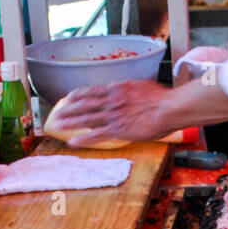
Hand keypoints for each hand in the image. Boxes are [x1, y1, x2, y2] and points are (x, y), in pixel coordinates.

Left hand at [51, 80, 178, 146]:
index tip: (70, 95)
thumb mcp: (143, 87)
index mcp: (118, 89)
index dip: (80, 94)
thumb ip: (131, 88)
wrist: (169, 107)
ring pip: (86, 119)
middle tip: (58, 112)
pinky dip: (83, 139)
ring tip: (58, 126)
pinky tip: (73, 142)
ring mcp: (113, 115)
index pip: (93, 91)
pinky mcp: (117, 129)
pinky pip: (96, 135)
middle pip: (85, 104)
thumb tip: (127, 87)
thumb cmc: (163, 99)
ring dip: (71, 122)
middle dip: (70, 108)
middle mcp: (112, 101)